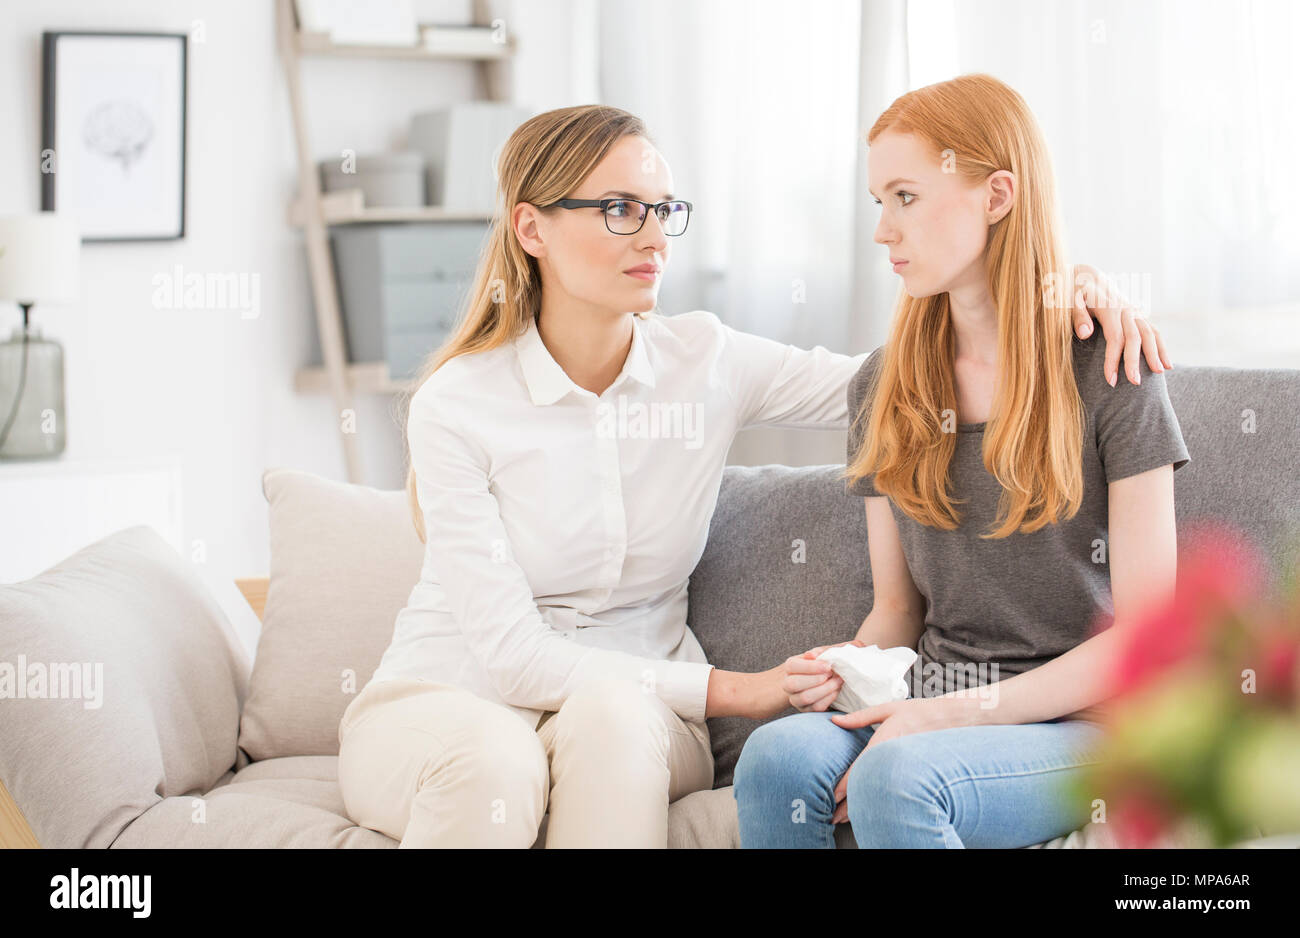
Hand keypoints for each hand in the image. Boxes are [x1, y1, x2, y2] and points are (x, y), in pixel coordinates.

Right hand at [778, 639, 865, 713]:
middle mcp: (788, 684)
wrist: (821, 680)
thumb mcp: (822, 654)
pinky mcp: (806, 710)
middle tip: (832, 674)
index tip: (828, 665)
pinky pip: (816, 707)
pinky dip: (829, 698)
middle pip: (794, 684)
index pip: (792, 666)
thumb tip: (814, 654)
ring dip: (825, 689)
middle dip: (816, 679)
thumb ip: (822, 651)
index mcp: (790, 667)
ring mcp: (795, 699)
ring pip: (805, 697)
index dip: (810, 667)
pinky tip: (836, 690)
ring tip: (838, 681)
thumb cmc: (821, 665)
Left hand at [826, 695, 978, 824]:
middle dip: (851, 803)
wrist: (956, 718)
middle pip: (870, 785)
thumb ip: (860, 717)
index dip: (846, 784)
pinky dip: (880, 799)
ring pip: (881, 791)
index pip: (862, 767)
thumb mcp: (888, 709)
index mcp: (886, 740)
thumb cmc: (921, 711)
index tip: (833, 795)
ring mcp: (905, 767)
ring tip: (846, 817)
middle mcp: (894, 757)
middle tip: (835, 814)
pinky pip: (892, 787)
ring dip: (863, 806)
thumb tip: (836, 721)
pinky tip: (871, 807)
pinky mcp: (913, 772)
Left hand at [1071, 264, 1171, 385]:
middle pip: (1135, 337)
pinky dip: (1161, 347)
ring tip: (1158, 374)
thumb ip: (1076, 316)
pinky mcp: (1138, 316)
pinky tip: (1167, 364)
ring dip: (1155, 354)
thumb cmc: (1073, 293)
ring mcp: (1134, 312)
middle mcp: (1125, 309)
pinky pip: (1153, 331)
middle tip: (1135, 383)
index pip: (1115, 337)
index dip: (1114, 359)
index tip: (1110, 380)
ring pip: (1149, 333)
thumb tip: (1085, 334)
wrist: (1087, 278)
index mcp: (1108, 307)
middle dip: (1135, 361)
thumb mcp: (1068, 300)